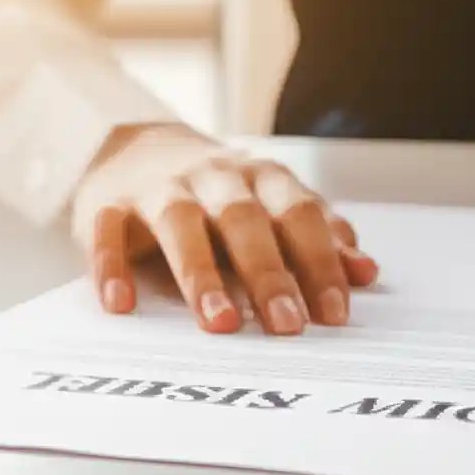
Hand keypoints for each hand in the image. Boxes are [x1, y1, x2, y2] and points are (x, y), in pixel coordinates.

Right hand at [71, 125, 378, 333]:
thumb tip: (366, 273)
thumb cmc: (221, 194)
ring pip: (181, 223)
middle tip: (286, 326)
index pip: (298, 215)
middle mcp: (214, 176)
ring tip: (220, 323)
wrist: (137, 148)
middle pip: (244, 220)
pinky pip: (108, 233)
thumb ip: (319, 239)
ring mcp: (159, 187)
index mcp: (262, 178)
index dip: (319, 262)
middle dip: (267, 274)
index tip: (334, 314)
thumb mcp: (274, 207)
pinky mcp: (108, 205)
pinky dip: (113, 267)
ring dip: (201, 274)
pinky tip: (122, 306)